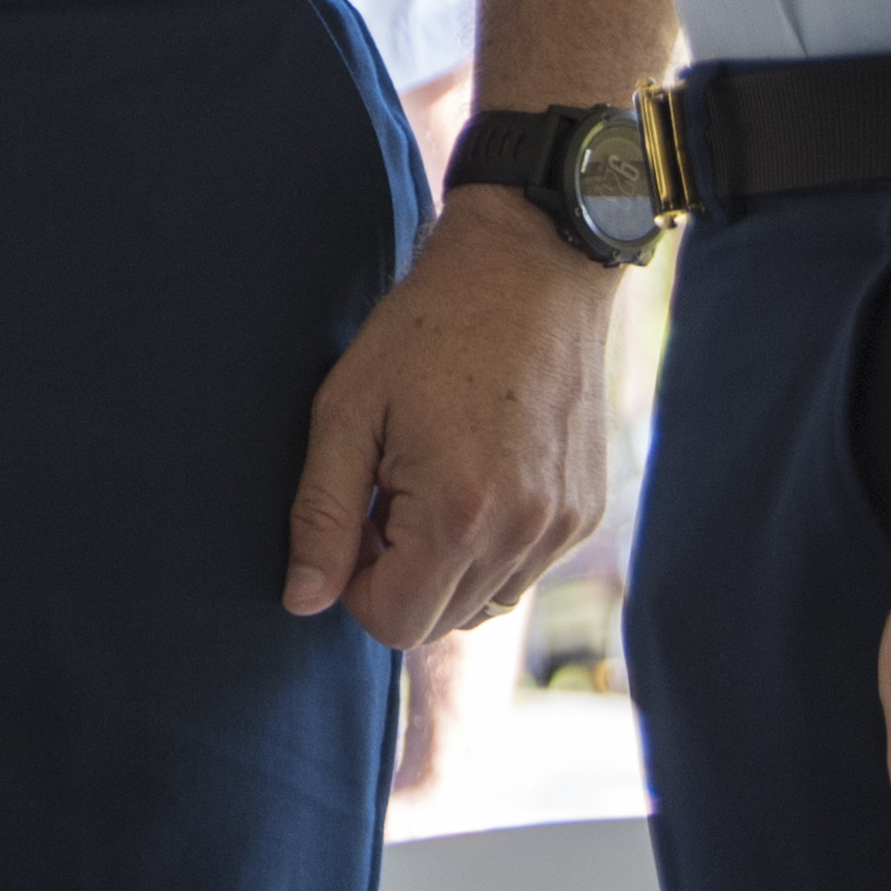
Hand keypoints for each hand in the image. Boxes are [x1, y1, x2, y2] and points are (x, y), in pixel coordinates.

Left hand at [281, 193, 618, 643]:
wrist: (531, 268)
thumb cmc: (428, 328)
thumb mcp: (348, 409)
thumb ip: (321, 514)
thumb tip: (303, 600)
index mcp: (460, 513)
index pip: (395, 622)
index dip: (355, 582)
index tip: (355, 517)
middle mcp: (524, 533)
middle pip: (440, 621)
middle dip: (399, 573)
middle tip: (389, 488)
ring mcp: (564, 526)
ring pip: (484, 603)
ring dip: (445, 565)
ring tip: (432, 478)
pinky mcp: (587, 512)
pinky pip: (523, 568)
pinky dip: (489, 545)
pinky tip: (476, 472)